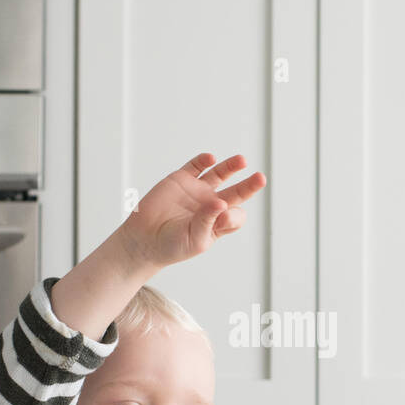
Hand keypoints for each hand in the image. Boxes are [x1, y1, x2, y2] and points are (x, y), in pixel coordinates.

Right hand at [119, 152, 265, 268]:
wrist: (144, 239)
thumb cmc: (171, 246)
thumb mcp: (195, 239)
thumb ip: (208, 221)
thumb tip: (221, 203)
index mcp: (217, 223)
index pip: (236, 216)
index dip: (234, 215)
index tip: (224, 218)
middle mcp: (211, 205)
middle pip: (236, 192)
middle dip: (249, 186)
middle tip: (260, 178)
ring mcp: (197, 191)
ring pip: (220, 174)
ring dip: (231, 167)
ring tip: (242, 161)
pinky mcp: (181, 180)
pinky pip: (196, 166)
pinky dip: (204, 160)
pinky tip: (211, 158)